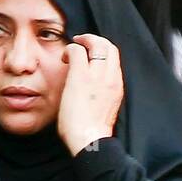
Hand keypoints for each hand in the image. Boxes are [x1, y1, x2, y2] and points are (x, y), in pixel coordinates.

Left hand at [57, 33, 122, 155]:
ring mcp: (97, 76)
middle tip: (82, 43)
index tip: (91, 54)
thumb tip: (89, 89)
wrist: (90, 140)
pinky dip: (70, 49)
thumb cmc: (93, 131)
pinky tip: (64, 58)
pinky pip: (77, 50)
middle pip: (110, 46)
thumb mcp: (104, 109)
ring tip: (73, 47)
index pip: (115, 58)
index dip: (102, 50)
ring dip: (84, 41)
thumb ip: (102, 94)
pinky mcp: (81, 76)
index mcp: (116, 86)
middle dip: (95, 40)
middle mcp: (111, 78)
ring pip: (98, 43)